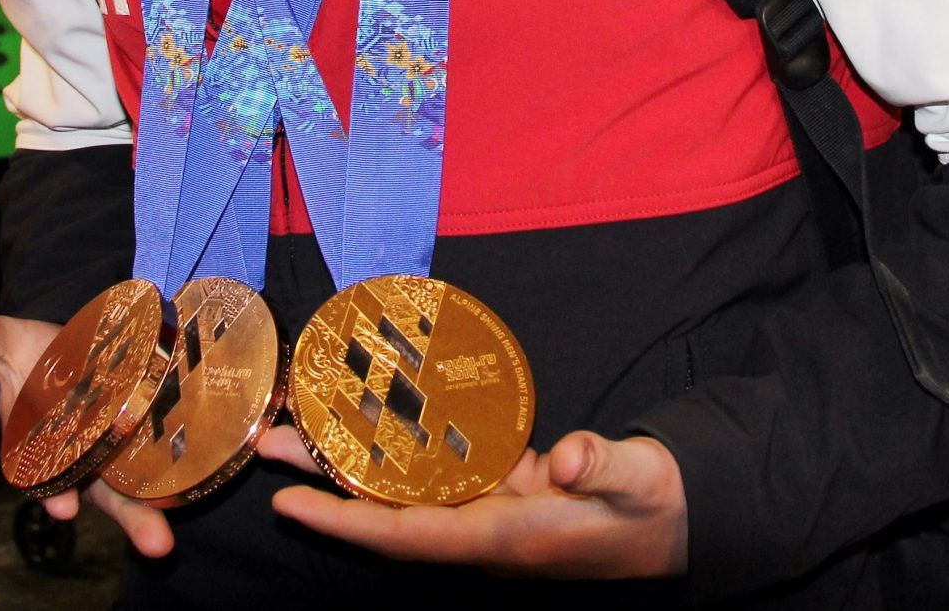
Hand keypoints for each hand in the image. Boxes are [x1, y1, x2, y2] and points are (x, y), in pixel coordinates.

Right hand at [0, 299, 178, 558]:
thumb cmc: (37, 355)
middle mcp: (67, 462)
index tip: (63, 510)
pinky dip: (156, 508)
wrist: (81, 346)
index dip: (54, 492)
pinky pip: (143, 487)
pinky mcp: (138, 455)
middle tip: (139, 537)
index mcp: (33, 447)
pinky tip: (169, 534)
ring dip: (139, 522)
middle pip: (88, 496)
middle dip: (113, 517)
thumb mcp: (4, 340)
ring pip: (118, 499)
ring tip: (160, 545)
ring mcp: (104, 463)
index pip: (43, 477)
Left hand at [267, 427, 687, 579]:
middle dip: (329, 479)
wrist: (678, 519)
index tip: (290, 505)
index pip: (410, 535)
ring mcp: (489, 509)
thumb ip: (600, 467)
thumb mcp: (637, 484)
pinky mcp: (504, 486)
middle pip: (388, 509)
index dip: (347, 523)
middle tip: (269, 445)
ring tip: (300, 423)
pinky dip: (404, 440)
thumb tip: (567, 456)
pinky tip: (375, 410)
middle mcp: (483, 529)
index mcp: (505, 538)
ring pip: (406, 485)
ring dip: (354, 456)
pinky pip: (440, 465)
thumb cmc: (655, 506)